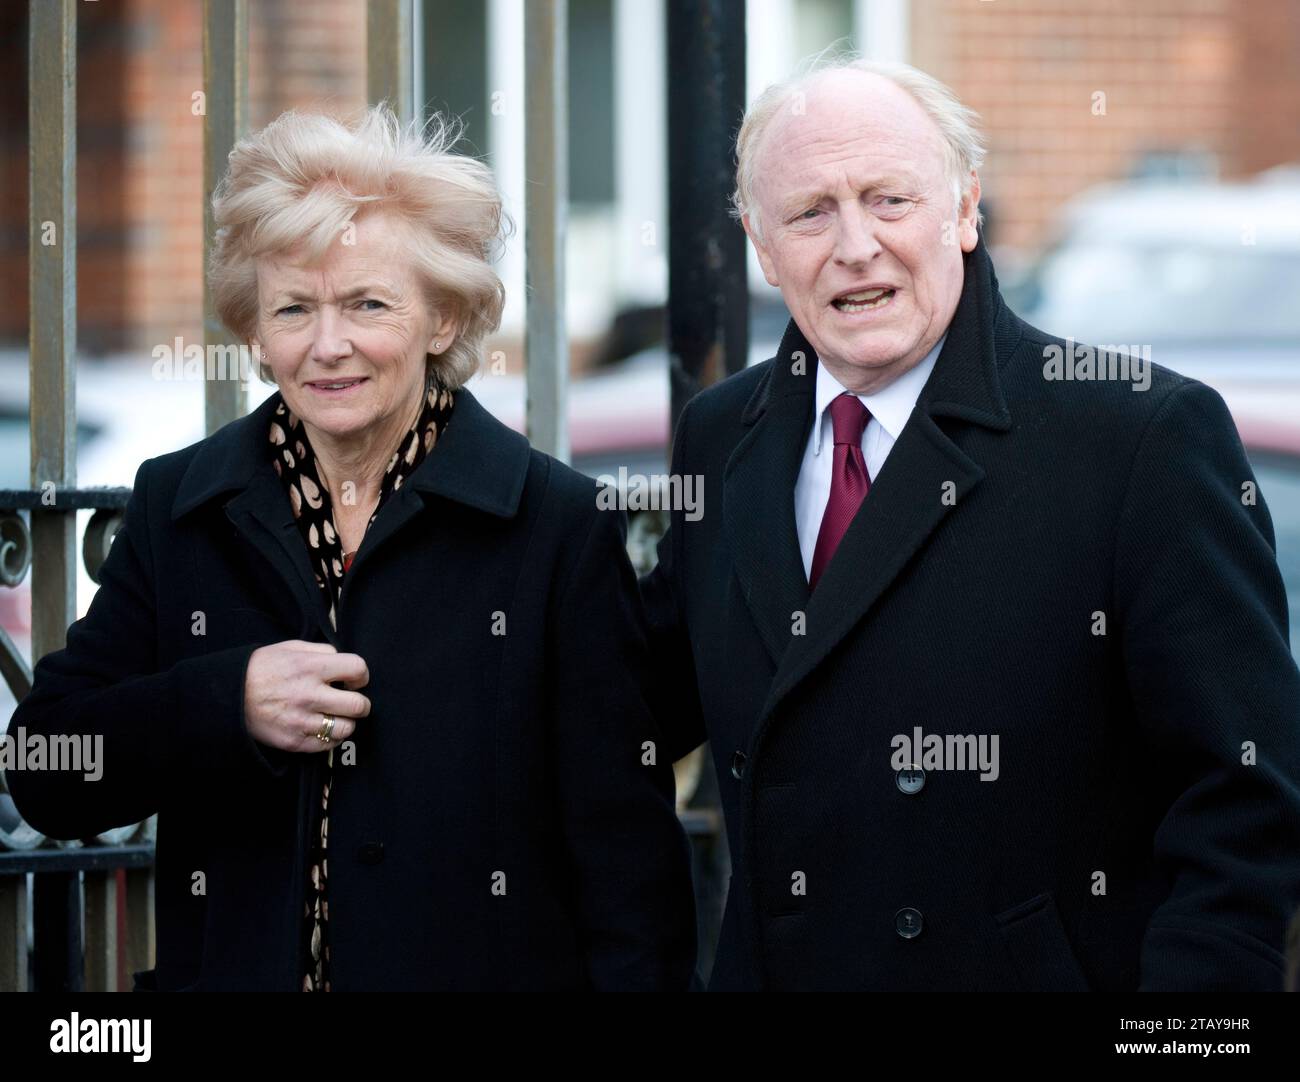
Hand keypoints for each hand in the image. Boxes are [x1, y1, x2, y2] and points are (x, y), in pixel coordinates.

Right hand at [242, 640, 369, 752]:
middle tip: (353, 703)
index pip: (358, 669)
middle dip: (361, 704)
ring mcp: (302, 720)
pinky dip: (330, 738)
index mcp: (311, 667)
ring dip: (346, 723)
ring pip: (346, 729)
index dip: (361, 676)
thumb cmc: (260, 669)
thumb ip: (321, 652)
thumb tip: (344, 661)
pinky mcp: (294, 741)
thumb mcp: (290, 648)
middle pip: (358, 705)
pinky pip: (327, 745)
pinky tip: (322, 728)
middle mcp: (309, 694)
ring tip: (336, 717)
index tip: (355, 680)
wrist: (228, 695)